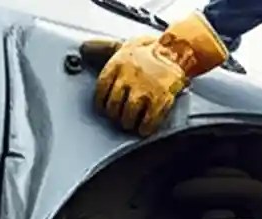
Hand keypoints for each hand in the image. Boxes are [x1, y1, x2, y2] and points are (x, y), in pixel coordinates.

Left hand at [85, 12, 228, 136]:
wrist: (178, 52)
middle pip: (113, 106)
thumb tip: (84, 49)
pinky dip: (145, 128)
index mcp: (117, 65)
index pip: (101, 90)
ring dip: (128, 123)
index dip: (101, 103)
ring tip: (130, 124)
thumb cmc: (151, 49)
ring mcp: (144, 90)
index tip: (103, 108)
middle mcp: (128, 78)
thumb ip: (103, 49)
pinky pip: (149, 120)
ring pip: (128, 115)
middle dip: (115, 115)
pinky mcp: (160, 100)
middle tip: (118, 118)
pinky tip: (144, 129)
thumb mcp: (124, 46)